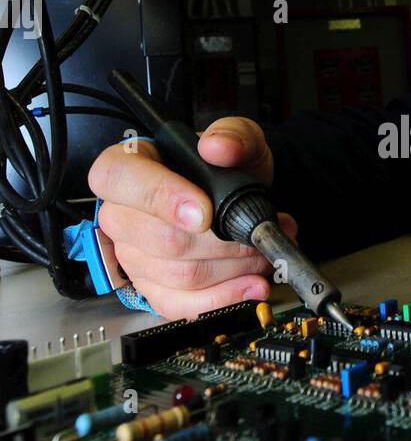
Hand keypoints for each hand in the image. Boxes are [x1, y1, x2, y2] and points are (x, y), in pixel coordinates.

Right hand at [88, 118, 296, 319]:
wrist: (236, 199)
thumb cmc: (222, 169)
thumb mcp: (237, 139)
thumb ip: (233, 135)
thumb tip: (218, 148)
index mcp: (127, 166)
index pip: (119, 179)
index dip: (161, 198)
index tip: (205, 213)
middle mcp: (121, 213)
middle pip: (160, 239)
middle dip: (221, 242)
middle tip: (253, 233)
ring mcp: (133, 255)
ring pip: (180, 275)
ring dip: (233, 268)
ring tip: (261, 252)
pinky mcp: (152, 288)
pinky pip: (181, 305)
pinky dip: (224, 298)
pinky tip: (250, 285)